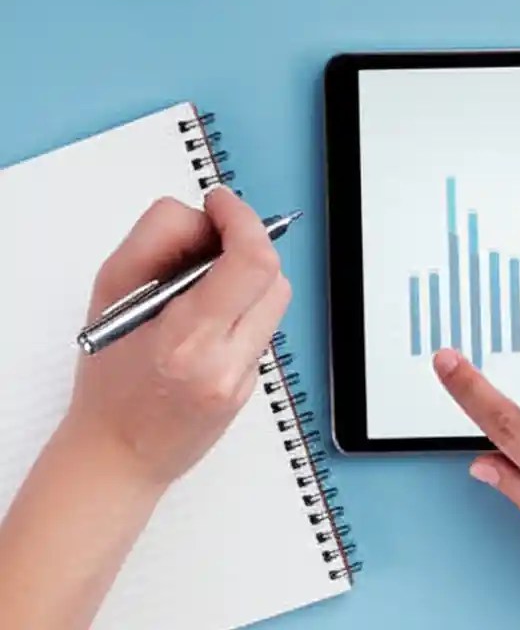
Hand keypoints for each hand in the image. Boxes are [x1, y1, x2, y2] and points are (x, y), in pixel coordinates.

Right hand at [66, 187, 292, 486]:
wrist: (119, 453)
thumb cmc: (108, 379)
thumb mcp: (112, 296)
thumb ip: (157, 245)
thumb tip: (203, 218)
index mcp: (185, 338)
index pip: (248, 261)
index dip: (242, 219)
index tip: (221, 202)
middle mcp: (224, 360)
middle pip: (270, 273)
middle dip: (244, 243)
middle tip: (209, 237)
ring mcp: (244, 375)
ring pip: (274, 296)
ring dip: (246, 276)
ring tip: (201, 286)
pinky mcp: (253, 383)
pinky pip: (263, 324)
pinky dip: (242, 307)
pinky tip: (206, 320)